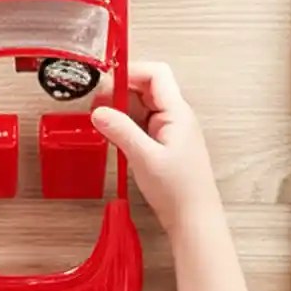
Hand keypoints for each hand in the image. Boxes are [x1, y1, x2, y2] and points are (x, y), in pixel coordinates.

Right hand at [91, 62, 222, 234]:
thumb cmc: (179, 191)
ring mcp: (169, 130)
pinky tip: (111, 134)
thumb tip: (99, 111)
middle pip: (146, 87)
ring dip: (120, 108)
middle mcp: (175, 117)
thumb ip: (121, 131)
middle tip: (96, 103)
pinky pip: (141, 123)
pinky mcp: (162, 143)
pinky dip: (124, 124)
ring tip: (99, 118)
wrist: (194, 218)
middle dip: (119, 90)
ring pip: (141, 106)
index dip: (130, 72)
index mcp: (177, 113)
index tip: (106, 81)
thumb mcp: (144, 158)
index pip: (156, 75)